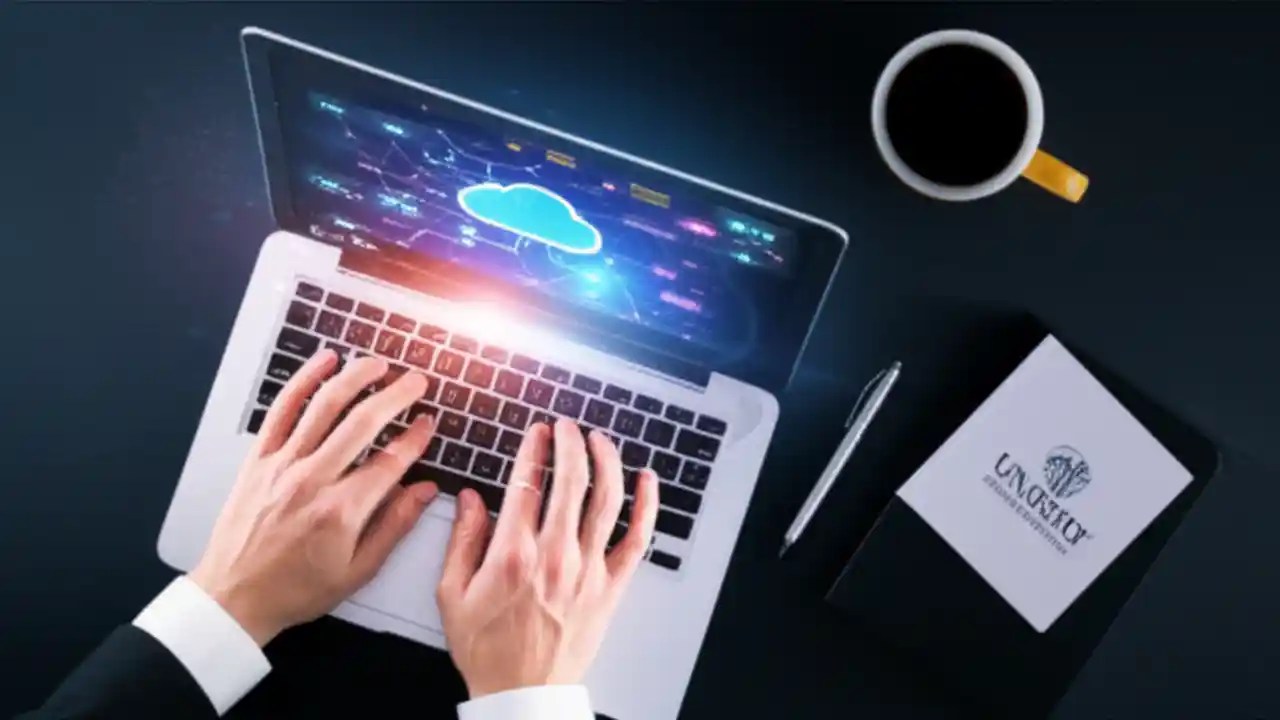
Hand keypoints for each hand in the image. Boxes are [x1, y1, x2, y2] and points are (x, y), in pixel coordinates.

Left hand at [189, 350, 439, 645]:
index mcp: (341, 512)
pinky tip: (324, 361)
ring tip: (379, 364)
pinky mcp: (258, 459)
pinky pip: (282, 409)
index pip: (391, 461)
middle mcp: (312, 481)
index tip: (429, 423)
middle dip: (397, 395)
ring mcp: (282, 465)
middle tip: (416, 381)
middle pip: (363, 422)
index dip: (416, 437)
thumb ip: (395, 526)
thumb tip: (426, 491)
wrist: (234, 596)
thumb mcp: (357, 571)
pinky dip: (304, 380)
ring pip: (324, 406)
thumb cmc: (295, 589)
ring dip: (356, 378)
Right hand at [437, 418, 658, 697]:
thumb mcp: (452, 595)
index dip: (533, 448)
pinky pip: (637, 537)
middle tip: (565, 426)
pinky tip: (646, 479)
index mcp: (514, 554)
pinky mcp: (611, 586)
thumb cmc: (488, 650)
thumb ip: (461, 541)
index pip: (527, 483)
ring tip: (598, 439)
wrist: (522, 694)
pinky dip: (646, 504)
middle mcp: (556, 555)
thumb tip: (470, 499)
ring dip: (605, 460)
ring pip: (606, 499)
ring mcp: (588, 570)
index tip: (536, 432)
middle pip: (570, 480)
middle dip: (569, 443)